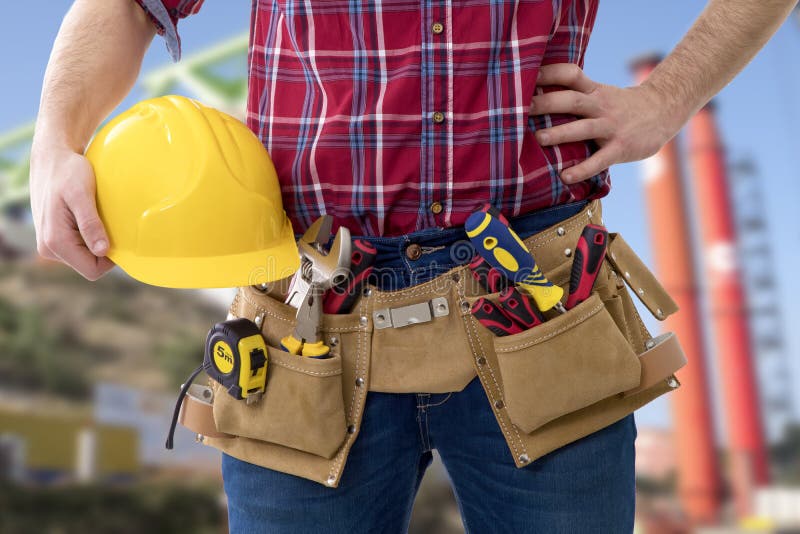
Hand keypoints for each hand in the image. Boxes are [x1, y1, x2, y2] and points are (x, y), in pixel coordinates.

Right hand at [29, 145, 114, 280]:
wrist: (52, 159)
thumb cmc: (68, 172)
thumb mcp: (82, 195)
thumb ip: (90, 224)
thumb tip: (102, 251)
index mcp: (55, 242)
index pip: (92, 270)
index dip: (111, 259)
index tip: (118, 236)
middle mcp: (49, 248)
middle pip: (89, 265)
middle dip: (103, 249)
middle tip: (108, 222)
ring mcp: (50, 244)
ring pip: (85, 256)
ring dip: (96, 240)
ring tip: (96, 216)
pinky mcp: (54, 238)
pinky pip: (80, 246)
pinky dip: (90, 235)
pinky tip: (91, 217)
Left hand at [529, 63, 683, 183]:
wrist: (664, 111)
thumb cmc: (622, 106)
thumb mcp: (601, 93)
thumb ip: (576, 94)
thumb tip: (537, 97)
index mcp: (594, 91)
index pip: (571, 74)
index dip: (550, 73)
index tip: (528, 75)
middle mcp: (601, 105)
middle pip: (572, 100)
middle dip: (547, 103)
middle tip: (522, 108)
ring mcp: (612, 126)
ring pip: (583, 129)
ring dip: (560, 133)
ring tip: (538, 138)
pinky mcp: (621, 148)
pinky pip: (599, 160)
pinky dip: (582, 169)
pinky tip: (565, 177)